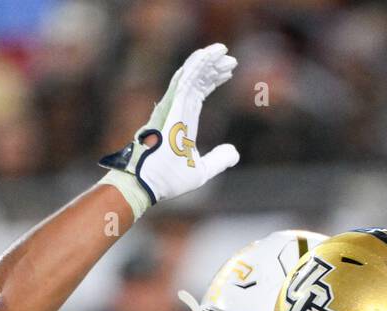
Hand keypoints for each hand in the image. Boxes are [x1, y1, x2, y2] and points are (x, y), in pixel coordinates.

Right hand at [98, 43, 238, 219]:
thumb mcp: (203, 170)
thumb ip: (219, 159)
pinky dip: (196, 67)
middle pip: (196, 81)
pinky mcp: (171, 108)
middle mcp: (176, 110)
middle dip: (213, 68)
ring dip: (207, 61)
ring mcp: (172, 107)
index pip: (199, 93)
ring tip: (223, 50)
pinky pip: (185, 82)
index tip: (229, 71)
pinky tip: (207, 55)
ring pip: (191, 76)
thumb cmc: (170, 179)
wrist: (151, 184)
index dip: (213, 80)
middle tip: (231, 59)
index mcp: (182, 121)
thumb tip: (234, 152)